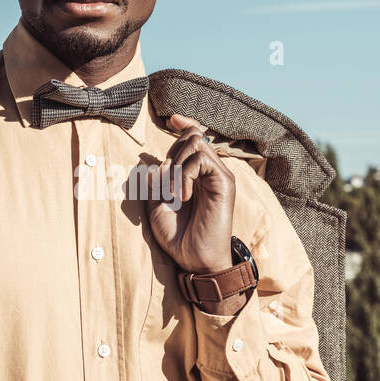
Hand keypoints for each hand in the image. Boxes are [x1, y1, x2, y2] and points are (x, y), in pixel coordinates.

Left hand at [147, 115, 248, 315]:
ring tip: (173, 192)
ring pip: (197, 143)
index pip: (194, 138)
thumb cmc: (179, 238)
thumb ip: (155, 185)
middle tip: (166, 184)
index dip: (184, 124)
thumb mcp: (156, 208)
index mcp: (196, 175)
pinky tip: (182, 195)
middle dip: (172, 151)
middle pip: (193, 136)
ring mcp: (219, 176)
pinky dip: (186, 173)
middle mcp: (210, 172)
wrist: (196, 261)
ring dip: (177, 164)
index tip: (171, 119)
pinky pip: (202, 159)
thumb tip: (156, 164)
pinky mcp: (224, 184)